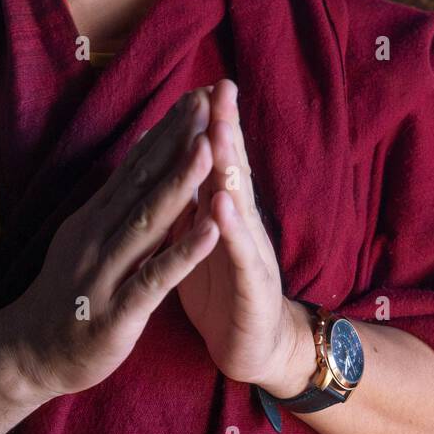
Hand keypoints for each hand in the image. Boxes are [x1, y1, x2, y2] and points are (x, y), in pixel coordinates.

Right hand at [4, 89, 220, 398]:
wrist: (29, 354)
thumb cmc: (69, 291)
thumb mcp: (89, 235)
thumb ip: (118, 196)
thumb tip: (143, 148)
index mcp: (97, 217)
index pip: (137, 164)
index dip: (167, 130)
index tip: (196, 95)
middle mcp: (99, 236)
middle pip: (144, 182)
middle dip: (178, 141)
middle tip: (208, 102)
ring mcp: (106, 273)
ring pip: (148, 222)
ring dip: (180, 185)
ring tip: (209, 150)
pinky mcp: (118, 313)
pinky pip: (154, 279)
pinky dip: (182, 254)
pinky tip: (209, 231)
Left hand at [172, 80, 314, 396]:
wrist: (255, 350)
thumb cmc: (223, 288)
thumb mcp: (202, 237)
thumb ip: (194, 198)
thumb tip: (177, 153)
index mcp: (224, 213)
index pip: (218, 161)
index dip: (211, 123)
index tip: (201, 83)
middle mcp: (242, 226)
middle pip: (232, 171)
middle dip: (226, 129)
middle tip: (217, 90)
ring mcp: (251, 255)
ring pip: (239, 206)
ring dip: (230, 169)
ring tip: (220, 134)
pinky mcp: (253, 290)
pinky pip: (240, 258)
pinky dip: (230, 232)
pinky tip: (220, 208)